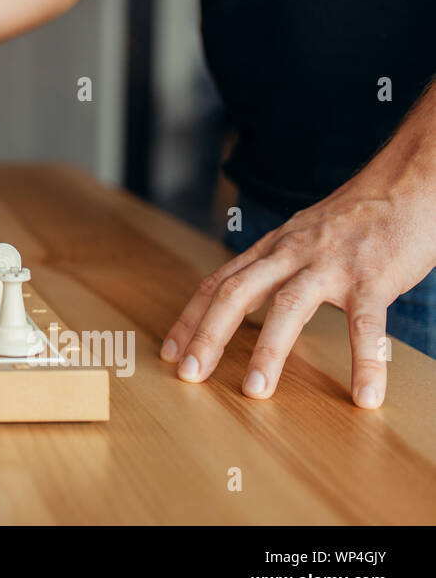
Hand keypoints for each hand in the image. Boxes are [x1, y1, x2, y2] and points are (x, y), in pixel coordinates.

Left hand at [161, 175, 435, 407]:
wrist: (408, 182)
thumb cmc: (356, 216)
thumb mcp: (302, 235)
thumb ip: (274, 265)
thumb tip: (245, 300)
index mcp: (272, 248)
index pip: (218, 283)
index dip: (190, 318)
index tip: (169, 352)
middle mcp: (292, 253)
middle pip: (237, 293)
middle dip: (208, 335)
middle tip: (189, 374)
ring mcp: (331, 265)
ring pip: (288, 307)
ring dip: (269, 352)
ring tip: (255, 391)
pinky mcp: (373, 277)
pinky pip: (366, 326)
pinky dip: (366, 363)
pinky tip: (366, 396)